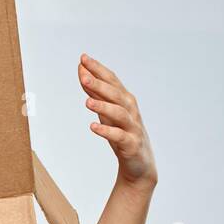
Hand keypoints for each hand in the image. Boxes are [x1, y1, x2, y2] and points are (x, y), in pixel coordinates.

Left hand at [78, 54, 156, 188]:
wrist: (140, 165)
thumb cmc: (122, 134)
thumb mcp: (107, 112)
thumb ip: (96, 94)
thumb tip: (83, 73)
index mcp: (125, 100)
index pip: (112, 80)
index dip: (98, 69)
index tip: (83, 58)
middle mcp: (131, 110)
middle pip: (116, 94)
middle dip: (99, 84)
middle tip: (84, 76)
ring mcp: (132, 127)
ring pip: (119, 114)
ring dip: (103, 106)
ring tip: (87, 102)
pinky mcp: (131, 145)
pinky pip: (119, 136)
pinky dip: (106, 131)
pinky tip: (93, 127)